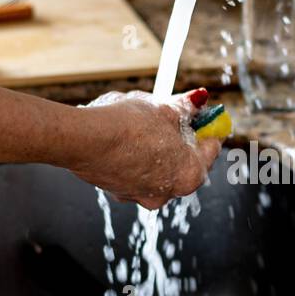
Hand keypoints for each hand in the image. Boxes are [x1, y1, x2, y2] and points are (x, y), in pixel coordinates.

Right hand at [72, 89, 221, 208]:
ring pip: (159, 167)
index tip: (204, 115)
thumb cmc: (127, 126)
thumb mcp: (163, 109)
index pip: (211, 149)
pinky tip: (125, 138)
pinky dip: (136, 157)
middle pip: (185, 160)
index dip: (208, 127)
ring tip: (144, 123)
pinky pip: (136, 172)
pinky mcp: (120, 192)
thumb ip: (185, 108)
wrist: (84, 139)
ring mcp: (142, 195)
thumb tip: (197, 101)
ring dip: (157, 147)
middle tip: (174, 114)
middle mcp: (169, 192)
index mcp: (190, 174)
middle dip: (181, 137)